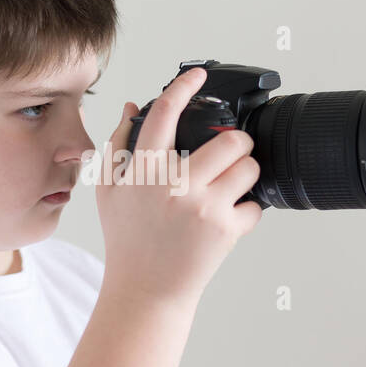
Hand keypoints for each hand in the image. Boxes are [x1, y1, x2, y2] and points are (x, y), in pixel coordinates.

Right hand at [96, 66, 263, 306]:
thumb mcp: (109, 192)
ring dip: (246, 170)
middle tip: (229, 151)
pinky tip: (230, 215)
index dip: (184, 87)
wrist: (145, 290)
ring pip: (250, 167)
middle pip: (230, 140)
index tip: (198, 75)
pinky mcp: (226, 230)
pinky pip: (256, 205)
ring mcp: (204, 207)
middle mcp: (176, 185)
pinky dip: (248, 208)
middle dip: (235, 142)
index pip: (165, 115)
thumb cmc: (127, 240)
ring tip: (232, 182)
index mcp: (144, 171)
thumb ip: (118, 145)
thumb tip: (135, 106)